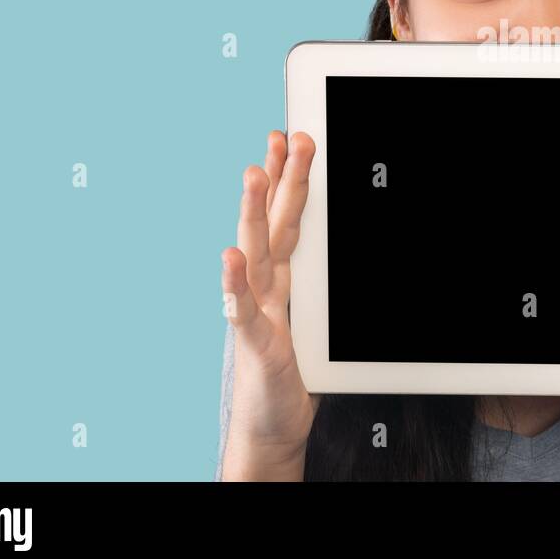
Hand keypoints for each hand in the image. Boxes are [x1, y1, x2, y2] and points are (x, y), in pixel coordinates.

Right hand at [220, 130, 319, 479]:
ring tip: (251, 174)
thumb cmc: (289, 368)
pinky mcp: (256, 344)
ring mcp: (257, 311)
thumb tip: (331, 246)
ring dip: (251, 213)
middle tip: (283, 134)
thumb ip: (313, 284)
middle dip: (278, 177)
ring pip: (255, 254)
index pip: (286, 217)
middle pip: (273, 222)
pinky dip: (235, 284)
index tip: (290, 138)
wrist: (272, 424)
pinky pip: (244, 311)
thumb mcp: (310, 316)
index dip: (287, 178)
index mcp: (282, 277)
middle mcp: (266, 286)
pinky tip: (228, 259)